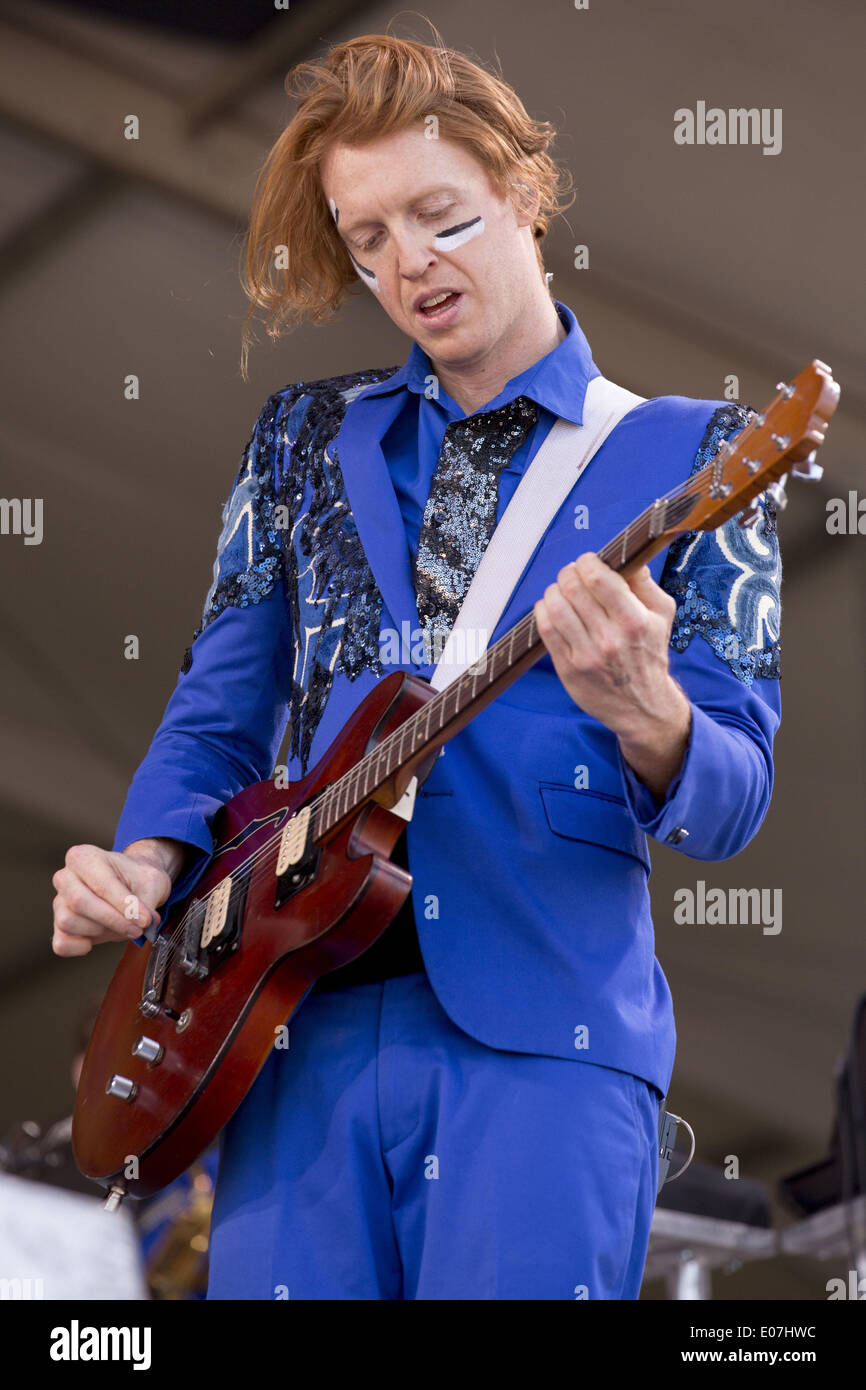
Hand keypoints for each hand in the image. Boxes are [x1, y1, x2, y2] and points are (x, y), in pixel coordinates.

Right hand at [51, 838, 184, 957]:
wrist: (133, 884)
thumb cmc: (138, 878)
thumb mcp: (152, 882)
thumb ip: (146, 903)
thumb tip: (143, 923)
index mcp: (84, 857)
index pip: (100, 885)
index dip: (124, 906)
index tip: (145, 919)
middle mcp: (66, 877)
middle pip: (79, 902)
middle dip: (113, 920)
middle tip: (138, 927)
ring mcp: (59, 902)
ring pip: (69, 922)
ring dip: (100, 931)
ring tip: (121, 926)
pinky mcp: (59, 926)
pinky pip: (62, 943)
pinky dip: (80, 946)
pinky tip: (98, 939)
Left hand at [534, 553, 691, 801]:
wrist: (642, 705)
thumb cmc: (650, 653)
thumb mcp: (662, 616)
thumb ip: (646, 584)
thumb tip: (629, 557)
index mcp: (634, 620)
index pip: (598, 578)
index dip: (586, 562)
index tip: (588, 562)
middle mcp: (609, 638)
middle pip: (573, 588)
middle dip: (568, 574)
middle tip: (572, 575)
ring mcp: (586, 655)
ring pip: (555, 606)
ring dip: (553, 591)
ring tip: (561, 591)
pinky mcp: (568, 668)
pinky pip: (545, 629)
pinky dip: (543, 611)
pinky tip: (551, 608)